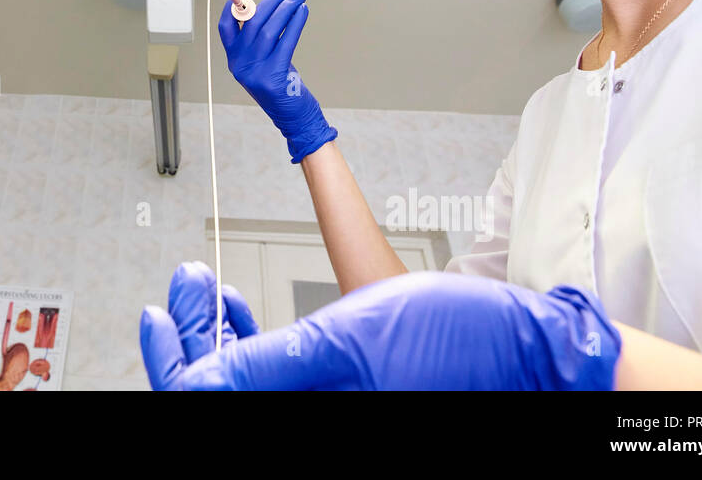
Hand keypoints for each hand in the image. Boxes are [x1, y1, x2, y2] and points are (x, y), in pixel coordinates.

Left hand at [140, 265, 620, 389]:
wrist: (540, 350)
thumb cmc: (465, 344)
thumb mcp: (350, 339)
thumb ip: (268, 363)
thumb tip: (195, 381)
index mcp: (314, 417)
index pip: (209, 399)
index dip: (174, 358)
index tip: (161, 310)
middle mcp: (318, 419)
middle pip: (223, 390)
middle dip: (195, 335)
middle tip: (186, 282)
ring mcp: (331, 408)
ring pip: (248, 382)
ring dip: (220, 334)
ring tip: (207, 287)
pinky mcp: (345, 395)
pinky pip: (280, 380)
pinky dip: (254, 342)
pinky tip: (243, 309)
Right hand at [218, 0, 335, 161]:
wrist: (293, 117)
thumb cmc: (281, 86)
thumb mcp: (263, 62)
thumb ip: (260, 40)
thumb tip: (271, 6)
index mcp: (234, 60)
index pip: (226, 26)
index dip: (235, 5)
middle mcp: (240, 65)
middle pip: (252, 22)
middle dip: (272, 0)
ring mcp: (255, 72)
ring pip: (269, 29)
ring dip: (286, 8)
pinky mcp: (274, 76)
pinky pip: (286, 41)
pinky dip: (296, 22)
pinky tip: (303, 11)